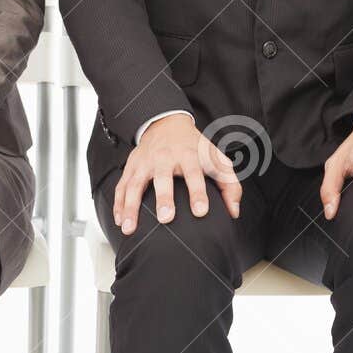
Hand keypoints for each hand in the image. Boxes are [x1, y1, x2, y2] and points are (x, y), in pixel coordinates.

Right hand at [112, 113, 241, 234]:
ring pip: (136, 184)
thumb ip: (229, 184)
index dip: (198, 192)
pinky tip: (120, 221)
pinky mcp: (131, 167)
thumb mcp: (216, 159)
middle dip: (164, 198)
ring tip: (129, 228)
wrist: (166, 124)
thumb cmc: (194, 147)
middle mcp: (165, 157)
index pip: (195, 174)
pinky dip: (119, 204)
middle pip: (163, 178)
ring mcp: (145, 163)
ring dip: (131, 206)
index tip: (201, 211)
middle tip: (165, 218)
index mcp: (189, 155)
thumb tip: (233, 212)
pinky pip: (122, 186)